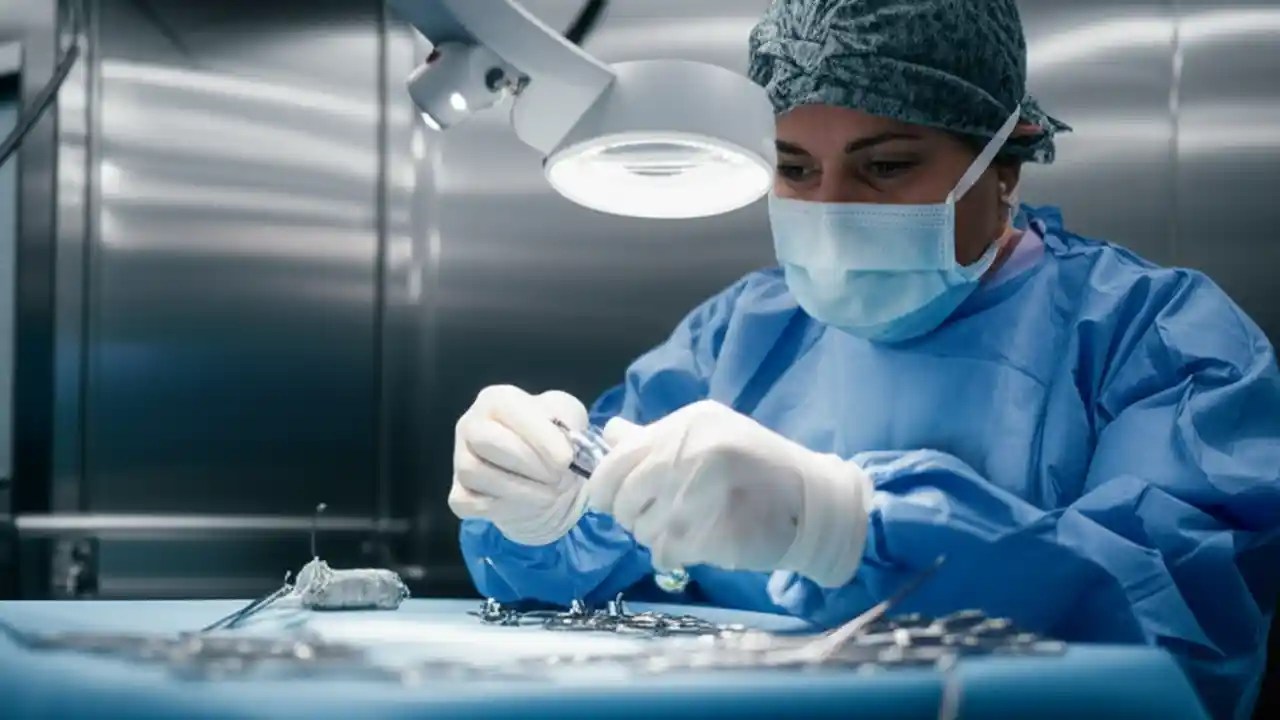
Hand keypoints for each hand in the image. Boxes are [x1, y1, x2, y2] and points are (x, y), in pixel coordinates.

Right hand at [449, 385, 588, 545]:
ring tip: (549, 492)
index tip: (566, 459)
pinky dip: (501, 508)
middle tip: (559, 476)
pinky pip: (467, 502)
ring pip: (473, 472)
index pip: (507, 408)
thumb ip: (569, 420)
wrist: (550, 480)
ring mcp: (460, 460)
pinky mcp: (458, 495)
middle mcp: (471, 425)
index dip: (538, 434)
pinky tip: (527, 504)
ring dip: (519, 488)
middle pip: (485, 440)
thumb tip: (566, 441)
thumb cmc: (555, 440)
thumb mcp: (570, 418)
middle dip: (527, 462)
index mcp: (496, 400)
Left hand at [587, 401, 871, 586]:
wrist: (814, 502)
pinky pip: (665, 552)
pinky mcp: (714, 531)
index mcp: (688, 425)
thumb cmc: (758, 468)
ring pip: (642, 529)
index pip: (617, 461)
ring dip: (652, 536)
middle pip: (624, 499)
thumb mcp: (708, 435)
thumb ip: (656, 439)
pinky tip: (689, 546)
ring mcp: (704, 493)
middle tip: (651, 517)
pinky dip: (670, 555)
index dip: (603, 488)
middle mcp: (693, 453)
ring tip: (678, 529)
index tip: (609, 502)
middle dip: (629, 515)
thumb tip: (610, 434)